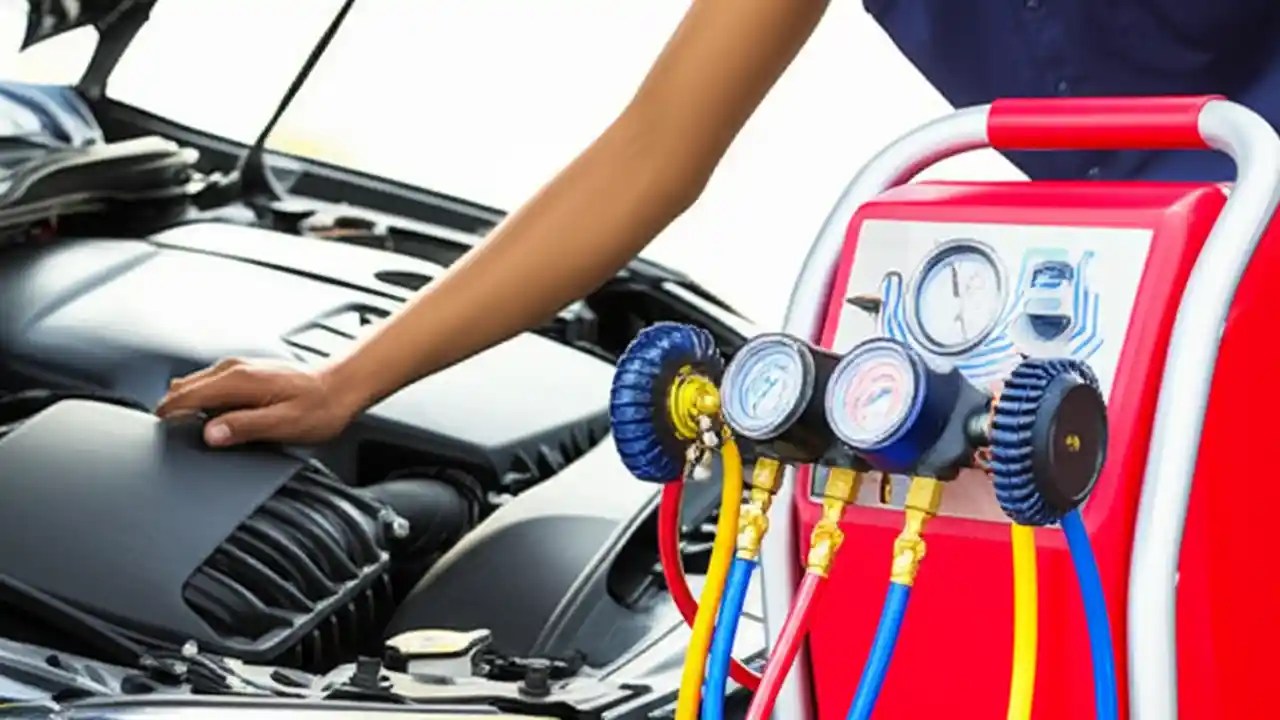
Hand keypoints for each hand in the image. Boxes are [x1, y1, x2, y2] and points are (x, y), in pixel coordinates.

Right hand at [155, 358, 359, 447]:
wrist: (342, 387)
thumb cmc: (319, 407)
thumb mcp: (284, 424)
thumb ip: (244, 427)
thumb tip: (210, 434)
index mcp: (237, 380)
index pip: (185, 396)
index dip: (167, 416)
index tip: (159, 433)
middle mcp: (233, 369)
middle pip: (184, 389)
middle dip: (172, 410)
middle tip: (171, 436)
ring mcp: (239, 368)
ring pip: (195, 385)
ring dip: (187, 404)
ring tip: (189, 429)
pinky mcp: (246, 373)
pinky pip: (210, 385)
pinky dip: (202, 400)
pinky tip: (212, 417)